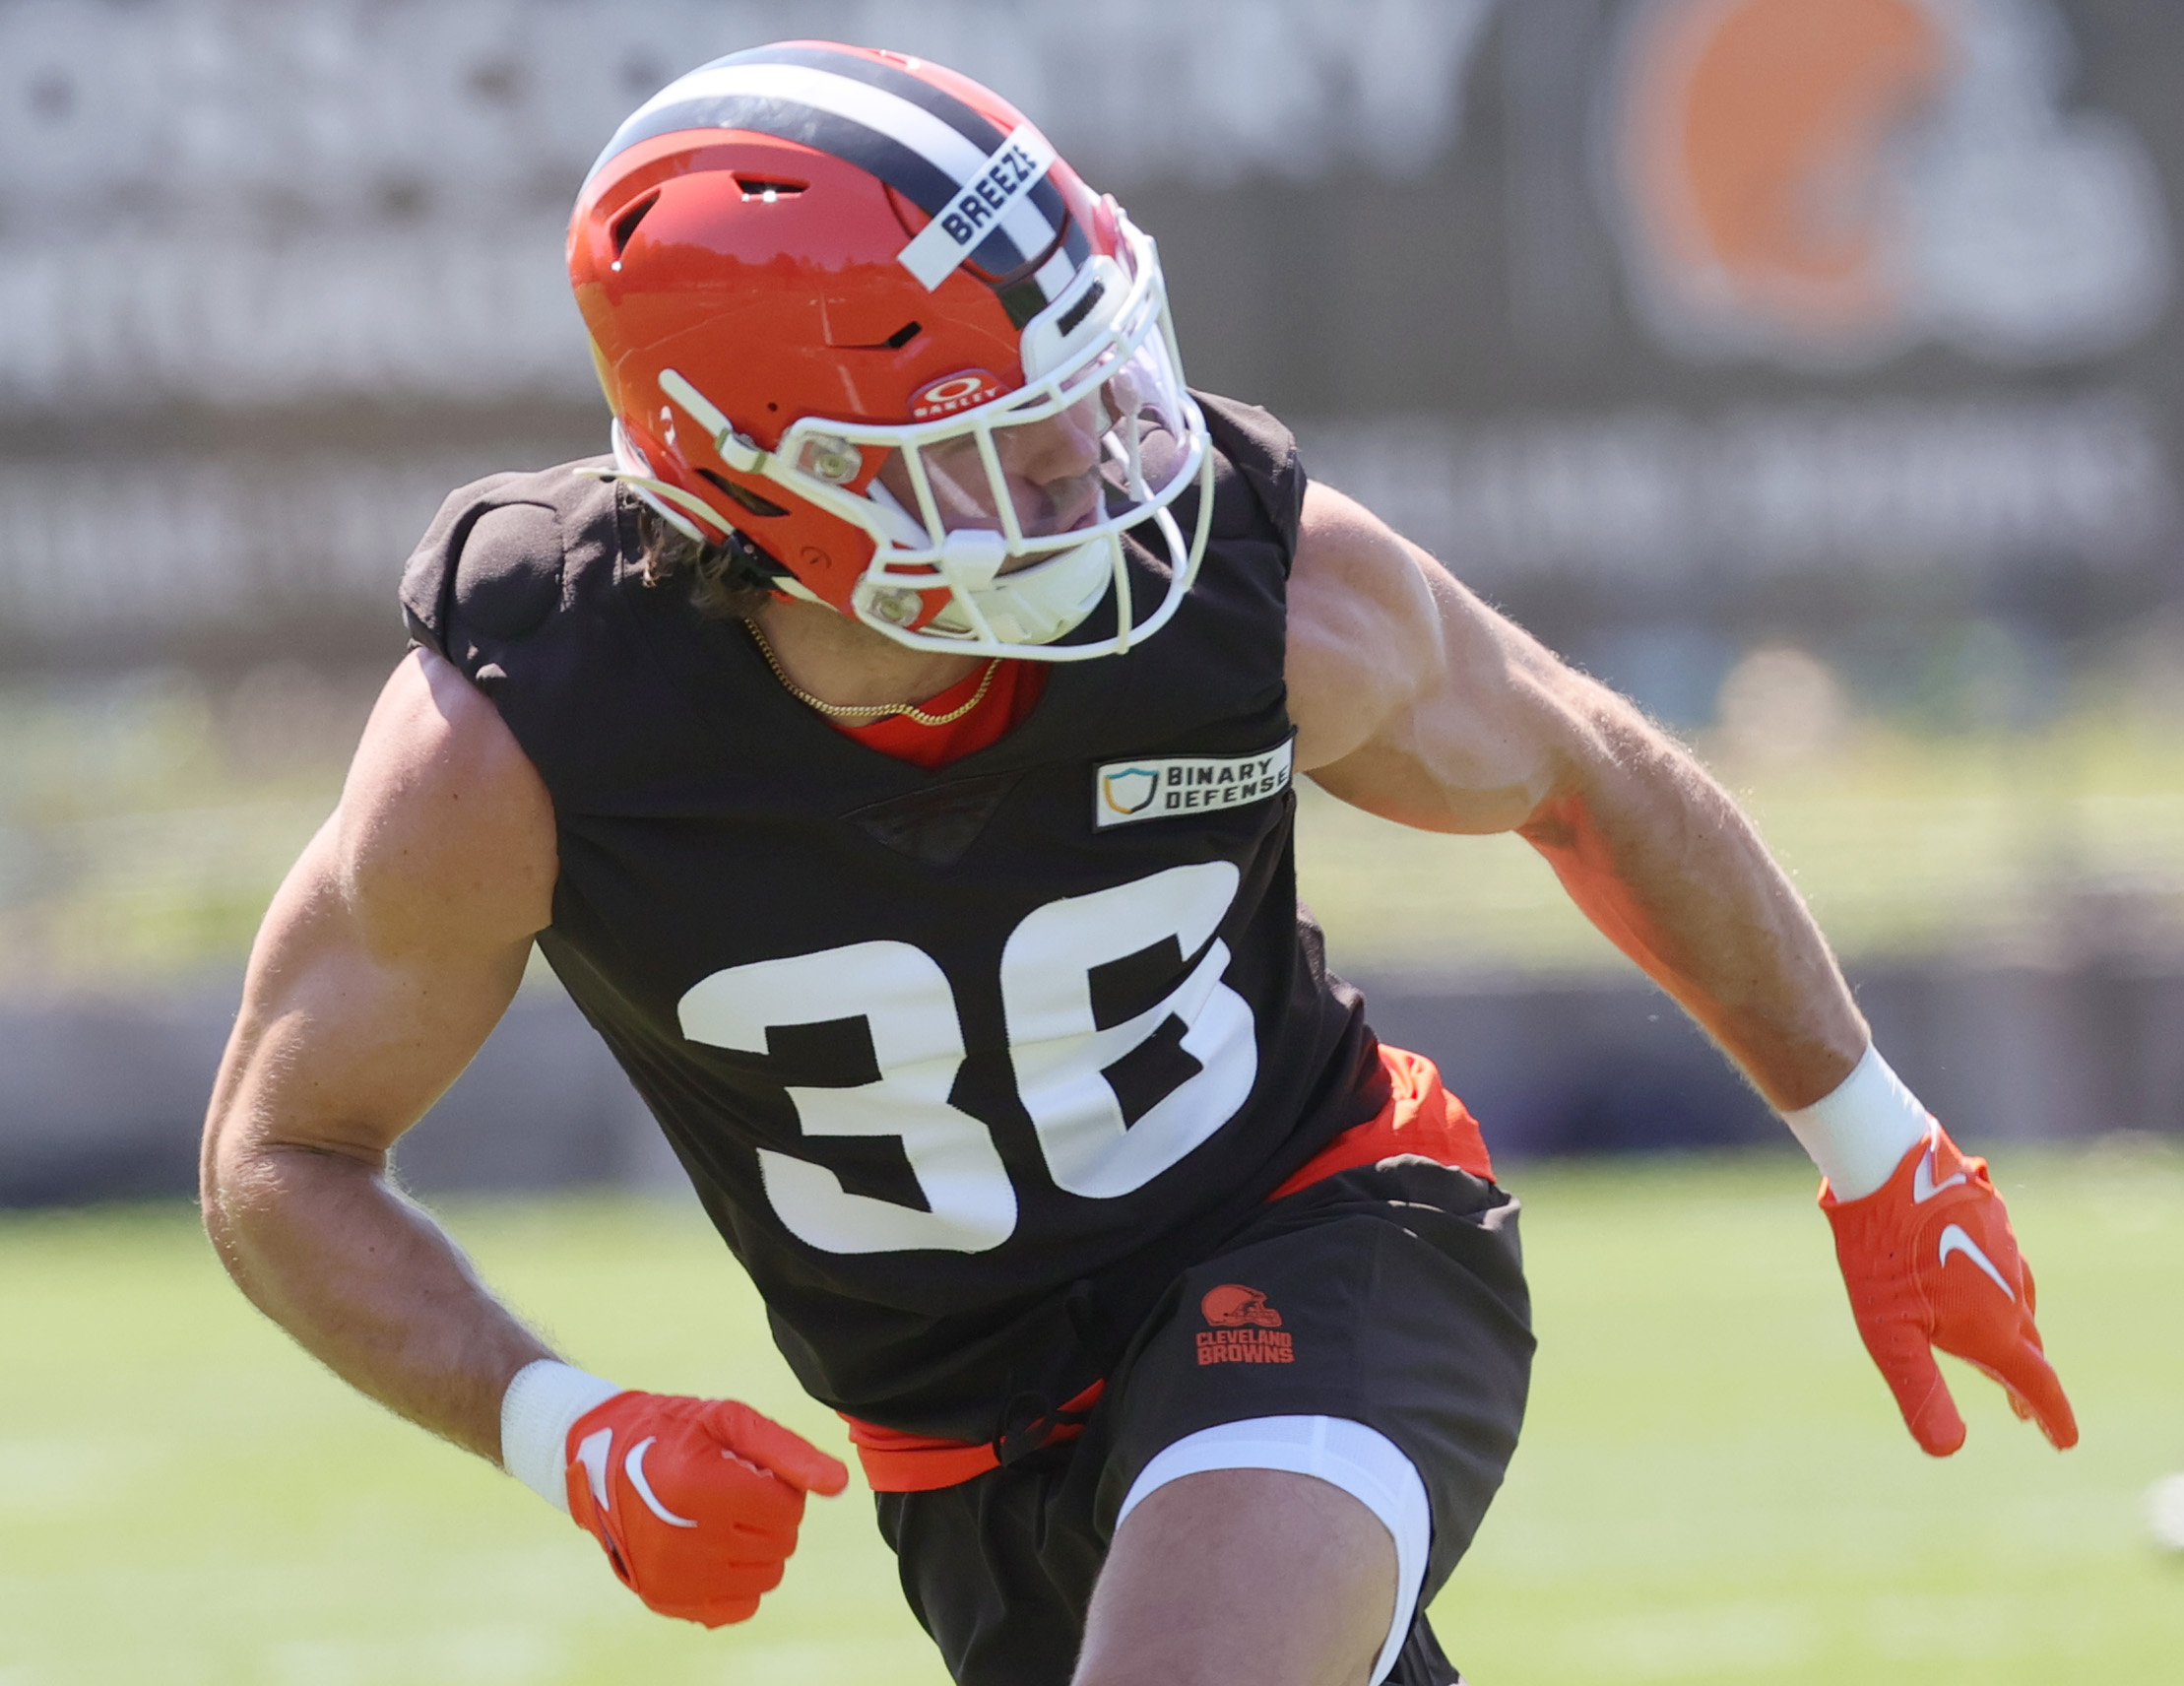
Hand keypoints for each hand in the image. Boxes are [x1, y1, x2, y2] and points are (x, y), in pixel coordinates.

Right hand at [562, 1391, 849, 1625]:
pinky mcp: (666, 1600)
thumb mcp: (730, 1421)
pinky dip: (738, 1580)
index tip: (749, 1470)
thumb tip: (839, 1485)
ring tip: (722, 1516)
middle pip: (781, 1542)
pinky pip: (739, 1606)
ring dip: (758, 1546)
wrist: (602, 1461)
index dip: (778, 1484)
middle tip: (734, 1491)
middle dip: (770, 1514)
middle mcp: (684, 1539)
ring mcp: (673, 1576)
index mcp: (699, 1488)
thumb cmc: (676, 1433)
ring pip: (767, 1575)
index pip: (787, 1507)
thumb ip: (788, 1452)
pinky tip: (713, 1548)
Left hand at [1822, 1122, 2076, 1455]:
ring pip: (2018, 1301)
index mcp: (1992, 1326)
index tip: (2064, 1441)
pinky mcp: (1990, 1218)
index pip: (2035, 1383)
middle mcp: (2009, 1290)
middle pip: (2026, 1346)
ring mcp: (2004, 1250)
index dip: (2053, 1417)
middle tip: (2024, 1413)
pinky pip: (2003, 1263)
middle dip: (2027, 1382)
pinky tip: (1979, 1282)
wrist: (1884, 1163)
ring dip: (2014, 1333)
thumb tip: (1948, 1450)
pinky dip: (1998, 1289)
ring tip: (2004, 1350)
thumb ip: (1920, 1392)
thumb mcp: (1888, 1333)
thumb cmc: (1880, 1252)